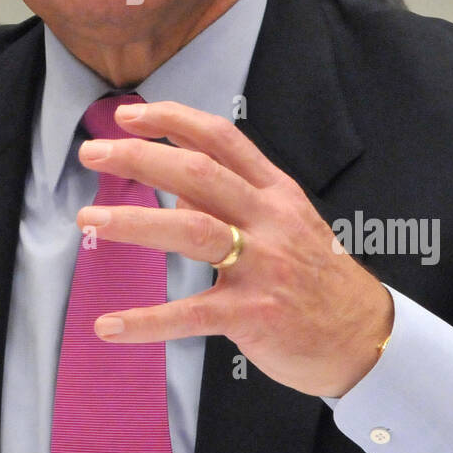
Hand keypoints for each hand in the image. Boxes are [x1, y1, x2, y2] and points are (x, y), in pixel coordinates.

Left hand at [76, 100, 392, 397]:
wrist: (365, 338)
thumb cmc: (316, 278)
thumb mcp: (286, 223)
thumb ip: (233, 201)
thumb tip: (174, 190)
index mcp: (274, 192)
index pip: (220, 138)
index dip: (171, 120)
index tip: (127, 114)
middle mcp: (269, 220)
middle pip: (199, 173)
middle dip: (141, 158)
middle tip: (93, 153)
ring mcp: (263, 266)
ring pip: (192, 232)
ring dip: (134, 222)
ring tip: (88, 220)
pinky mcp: (255, 315)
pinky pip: (191, 315)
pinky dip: (146, 322)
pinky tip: (108, 325)